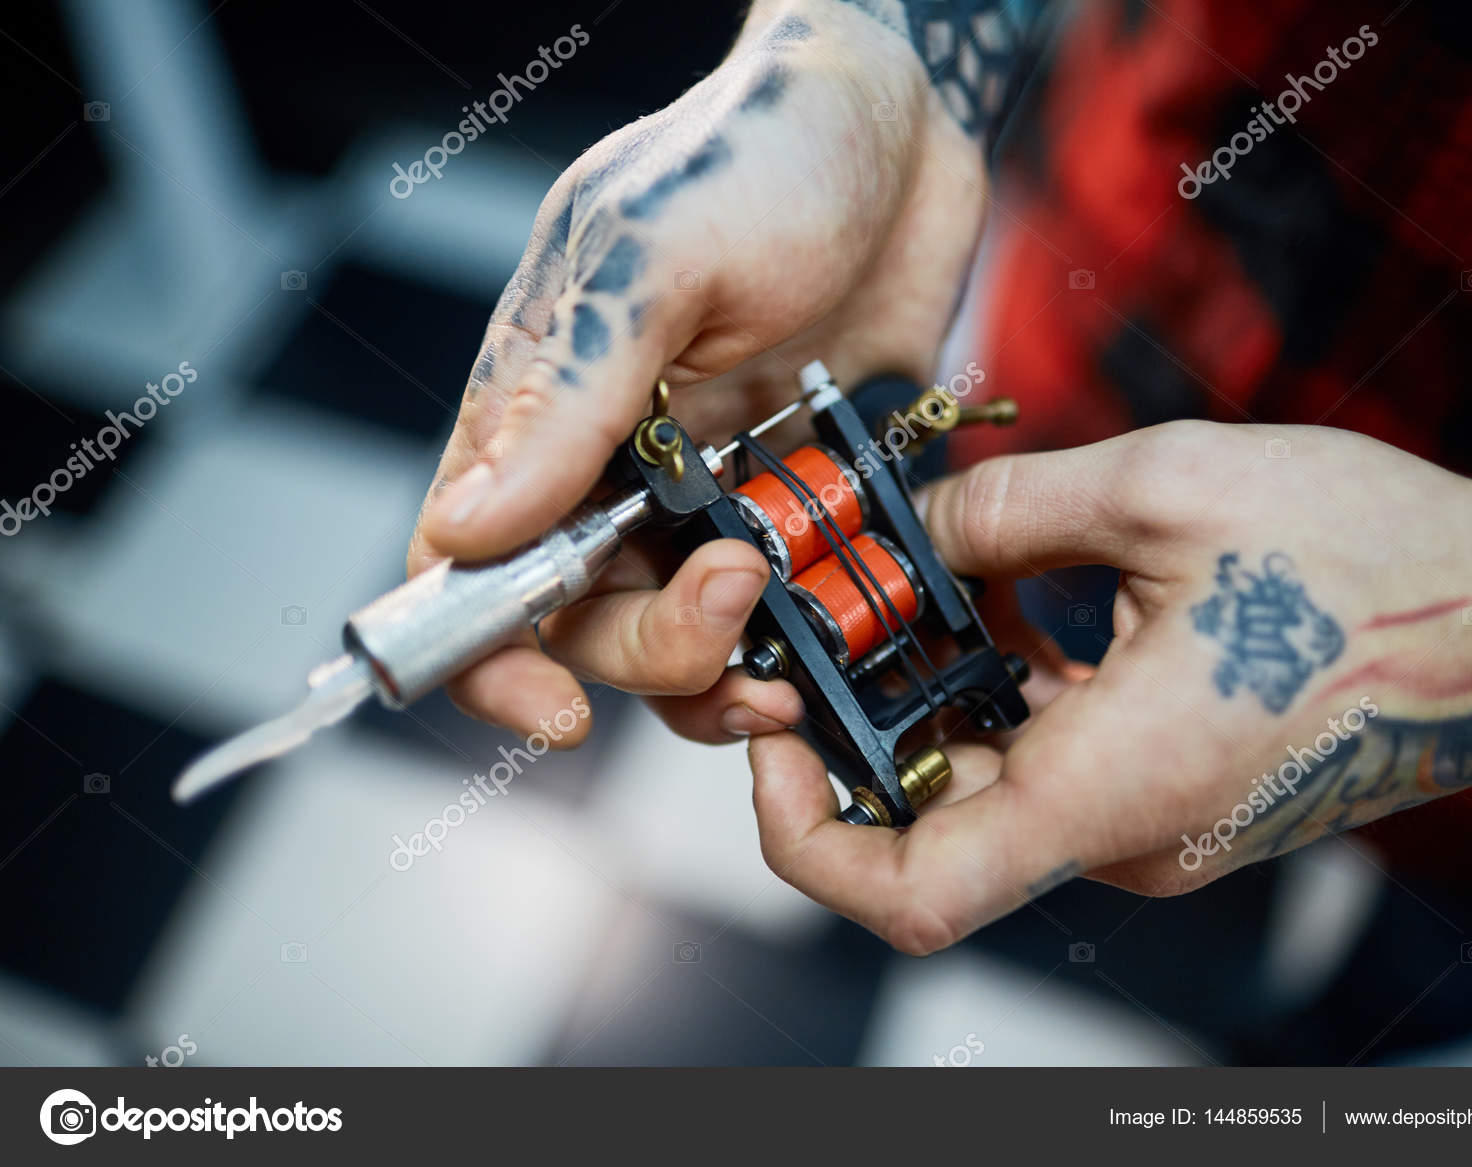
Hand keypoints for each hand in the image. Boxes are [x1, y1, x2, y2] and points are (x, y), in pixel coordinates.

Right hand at [406, 0, 988, 737]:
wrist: (901, 123)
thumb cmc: (759, 151)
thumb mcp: (652, 255)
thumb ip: (568, 396)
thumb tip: (467, 529)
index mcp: (539, 407)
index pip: (463, 564)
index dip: (485, 656)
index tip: (554, 708)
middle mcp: (610, 464)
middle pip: (581, 624)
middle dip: (650, 647)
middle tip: (733, 592)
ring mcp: (705, 491)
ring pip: (677, 640)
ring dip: (718, 679)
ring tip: (781, 669)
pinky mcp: (793, 498)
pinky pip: (777, 613)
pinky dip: (791, 649)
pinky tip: (824, 651)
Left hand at [743, 422, 1471, 952]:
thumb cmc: (1377, 560)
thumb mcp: (1165, 487)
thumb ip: (1010, 508)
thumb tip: (914, 527)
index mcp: (1108, 788)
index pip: (906, 895)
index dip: (805, 836)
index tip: (772, 744)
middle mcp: (1122, 837)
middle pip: (931, 829)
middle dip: (860, 732)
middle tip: (836, 625)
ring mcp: (1154, 827)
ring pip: (992, 792)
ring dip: (937, 704)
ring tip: (922, 596)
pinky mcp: (1178, 796)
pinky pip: (1056, 769)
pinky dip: (1008, 702)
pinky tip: (1012, 612)